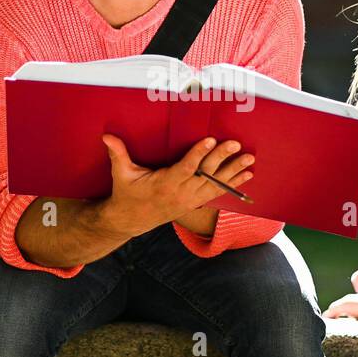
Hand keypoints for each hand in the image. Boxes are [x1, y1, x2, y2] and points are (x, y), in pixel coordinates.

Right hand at [99, 134, 253, 237]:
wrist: (131, 220)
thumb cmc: (127, 193)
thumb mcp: (121, 174)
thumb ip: (118, 154)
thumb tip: (107, 136)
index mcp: (165, 184)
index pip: (186, 168)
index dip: (199, 154)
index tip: (210, 140)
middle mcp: (181, 193)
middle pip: (205, 174)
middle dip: (222, 159)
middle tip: (235, 143)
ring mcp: (190, 200)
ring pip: (216, 184)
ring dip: (234, 172)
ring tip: (250, 160)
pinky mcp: (195, 203)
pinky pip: (217, 193)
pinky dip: (233, 184)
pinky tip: (247, 175)